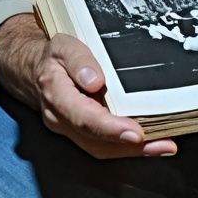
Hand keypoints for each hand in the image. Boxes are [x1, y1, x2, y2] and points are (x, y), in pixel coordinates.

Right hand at [0, 14, 177, 158]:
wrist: (34, 70)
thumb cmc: (53, 57)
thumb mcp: (63, 45)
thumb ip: (78, 60)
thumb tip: (94, 80)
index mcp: (56, 94)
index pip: (83, 117)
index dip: (110, 128)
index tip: (135, 133)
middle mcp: (60, 118)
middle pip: (95, 141)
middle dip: (130, 147)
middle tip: (163, 144)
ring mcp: (69, 130)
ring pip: (101, 149)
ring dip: (134, 152)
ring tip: (164, 146)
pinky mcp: (79, 134)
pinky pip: (103, 147)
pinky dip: (128, 148)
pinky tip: (151, 144)